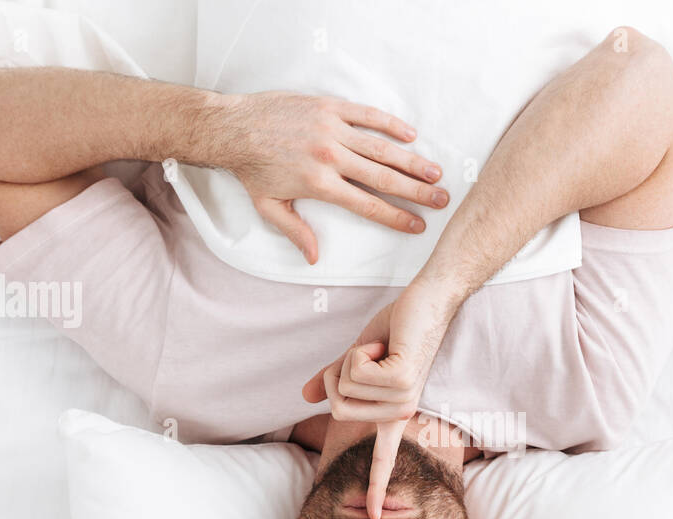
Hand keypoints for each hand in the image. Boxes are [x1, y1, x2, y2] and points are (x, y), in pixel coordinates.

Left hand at [216, 92, 448, 262]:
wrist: (231, 128)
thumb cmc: (250, 169)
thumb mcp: (269, 207)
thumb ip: (295, 231)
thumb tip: (314, 258)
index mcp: (319, 185)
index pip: (368, 205)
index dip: (396, 217)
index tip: (418, 225)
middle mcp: (330, 157)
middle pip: (384, 178)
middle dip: (416, 191)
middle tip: (441, 199)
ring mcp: (331, 129)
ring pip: (381, 148)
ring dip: (412, 161)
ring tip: (436, 172)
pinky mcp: (328, 107)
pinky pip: (367, 115)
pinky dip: (390, 125)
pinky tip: (410, 135)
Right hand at [302, 284, 457, 518]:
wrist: (426, 301)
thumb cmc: (396, 327)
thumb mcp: (357, 358)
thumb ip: (333, 379)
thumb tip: (304, 398)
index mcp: (394, 414)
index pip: (384, 457)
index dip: (378, 487)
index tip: (376, 517)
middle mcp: (402, 412)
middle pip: (338, 407)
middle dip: (338, 374)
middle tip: (369, 353)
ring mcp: (404, 399)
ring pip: (344, 389)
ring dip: (351, 359)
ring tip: (381, 348)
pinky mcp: (403, 382)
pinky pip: (354, 373)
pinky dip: (360, 351)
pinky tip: (386, 344)